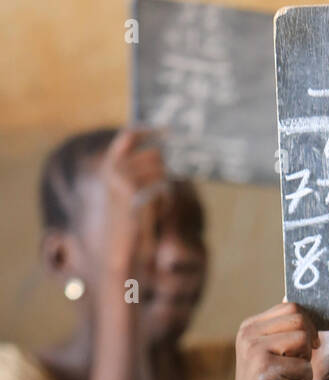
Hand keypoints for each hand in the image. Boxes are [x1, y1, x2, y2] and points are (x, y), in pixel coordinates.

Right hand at [95, 129, 167, 273]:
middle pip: (153, 154)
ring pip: (159, 170)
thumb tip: (163, 151)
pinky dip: (166, 197)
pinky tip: (163, 209)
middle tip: (169, 183)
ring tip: (162, 202)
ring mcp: (122, 181)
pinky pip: (160, 186)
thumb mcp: (133, 192)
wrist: (121, 249)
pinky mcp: (134, 194)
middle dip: (166, 168)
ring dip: (166, 185)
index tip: (167, 131)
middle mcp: (113, 170)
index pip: (128, 137)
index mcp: (109, 167)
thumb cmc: (130, 221)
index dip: (148, 131)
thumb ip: (142, 171)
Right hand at [233, 301, 317, 379]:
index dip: (307, 326)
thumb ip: (282, 328)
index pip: (291, 306)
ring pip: (303, 339)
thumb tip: (290, 294)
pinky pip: (304, 365)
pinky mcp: (265, 369)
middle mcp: (248, 334)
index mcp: (249, 326)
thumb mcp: (271, 353)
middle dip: (308, 342)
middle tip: (298, 363)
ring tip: (290, 376)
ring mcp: (254, 350)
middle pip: (299, 318)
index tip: (306, 347)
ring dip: (305, 362)